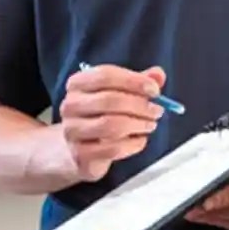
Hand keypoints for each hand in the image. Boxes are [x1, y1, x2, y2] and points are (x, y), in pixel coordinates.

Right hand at [60, 64, 165, 181]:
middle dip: (140, 105)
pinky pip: (114, 148)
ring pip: (112, 125)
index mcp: (77, 83)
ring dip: (138, 124)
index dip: (134, 81)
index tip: (155, 90)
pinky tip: (140, 139)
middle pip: (109, 100)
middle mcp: (70, 105)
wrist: (78, 149)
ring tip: (150, 124)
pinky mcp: (80, 154)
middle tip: (157, 110)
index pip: (105, 76)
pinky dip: (134, 144)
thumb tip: (158, 74)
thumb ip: (138, 82)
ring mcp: (72, 131)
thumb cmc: (101, 115)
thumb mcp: (119, 93)